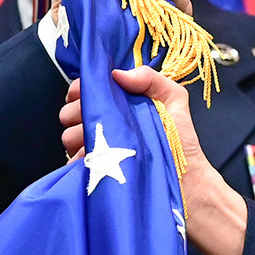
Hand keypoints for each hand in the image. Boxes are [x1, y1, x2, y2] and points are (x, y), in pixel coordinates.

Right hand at [60, 69, 247, 254]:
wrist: (185, 180)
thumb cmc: (180, 140)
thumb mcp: (173, 100)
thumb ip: (149, 78)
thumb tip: (117, 74)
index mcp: (118, 104)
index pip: (87, 90)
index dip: (81, 89)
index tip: (84, 94)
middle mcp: (104, 124)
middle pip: (71, 112)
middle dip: (77, 113)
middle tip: (93, 120)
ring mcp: (97, 149)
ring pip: (68, 137)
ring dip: (77, 137)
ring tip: (96, 142)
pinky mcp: (94, 172)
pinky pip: (72, 163)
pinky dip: (77, 160)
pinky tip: (93, 160)